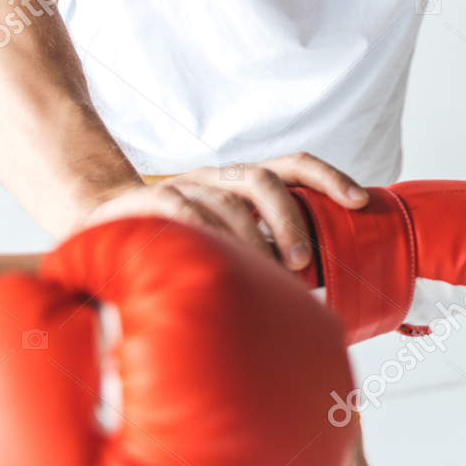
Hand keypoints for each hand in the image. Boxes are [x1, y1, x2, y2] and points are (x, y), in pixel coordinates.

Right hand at [79, 152, 367, 270]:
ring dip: (251, 236)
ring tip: (265, 272)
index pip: (294, 166)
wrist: (105, 224)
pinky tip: (214, 257)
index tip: (360, 201)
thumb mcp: (231, 243)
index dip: (330, 177)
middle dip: (289, 219)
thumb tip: (314, 300)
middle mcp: (220, 177)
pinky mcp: (151, 200)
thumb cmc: (185, 243)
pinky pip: (181, 210)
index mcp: (245, 182)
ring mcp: (187, 186)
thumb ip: (266, 256)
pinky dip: (203, 232)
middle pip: (265, 181)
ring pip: (226, 200)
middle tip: (302, 263)